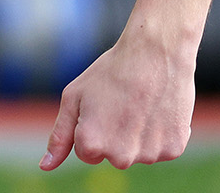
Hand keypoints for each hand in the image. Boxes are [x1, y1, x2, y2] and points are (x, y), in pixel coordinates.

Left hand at [40, 31, 195, 170]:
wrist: (156, 51)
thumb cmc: (111, 71)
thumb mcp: (74, 97)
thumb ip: (59, 136)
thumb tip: (45, 167)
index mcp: (91, 145)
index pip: (87, 153)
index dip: (93, 127)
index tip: (103, 105)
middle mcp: (120, 157)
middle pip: (113, 156)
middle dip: (116, 134)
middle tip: (123, 103)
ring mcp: (148, 154)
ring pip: (139, 153)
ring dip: (139, 134)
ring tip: (143, 103)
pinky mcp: (174, 149)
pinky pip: (162, 149)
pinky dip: (161, 132)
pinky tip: (159, 108)